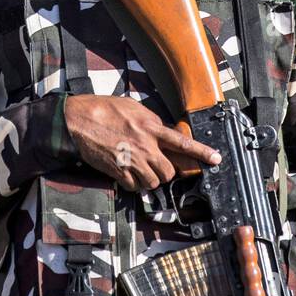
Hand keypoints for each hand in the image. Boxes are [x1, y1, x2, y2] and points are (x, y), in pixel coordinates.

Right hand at [63, 94, 219, 190]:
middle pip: (169, 171)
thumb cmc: (104, 109)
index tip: (216, 159)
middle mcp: (145, 146)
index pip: (182, 142)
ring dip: (149, 179)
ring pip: (153, 182)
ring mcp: (132, 161)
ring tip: (140, 169)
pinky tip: (126, 173)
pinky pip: (134, 187)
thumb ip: (150, 121)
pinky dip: (133, 184)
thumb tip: (161, 130)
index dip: (201, 152)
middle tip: (157, 165)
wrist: (78, 120)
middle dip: (166, 171)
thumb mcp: (133, 108)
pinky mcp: (118, 172)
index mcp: (150, 128)